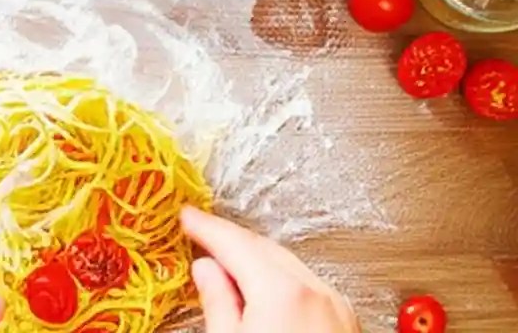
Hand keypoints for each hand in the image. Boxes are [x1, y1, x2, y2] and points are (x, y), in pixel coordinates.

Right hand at [181, 207, 359, 332]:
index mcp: (282, 292)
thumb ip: (217, 302)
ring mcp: (338, 308)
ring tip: (231, 273)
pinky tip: (267, 297)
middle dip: (232, 243)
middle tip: (203, 238)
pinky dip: (286, 286)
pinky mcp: (349, 324)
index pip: (234, 243)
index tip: (188, 216)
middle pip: (265, 250)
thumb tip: (206, 271)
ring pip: (291, 267)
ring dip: (259, 265)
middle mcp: (317, 293)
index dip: (206, 226)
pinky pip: (311, 290)